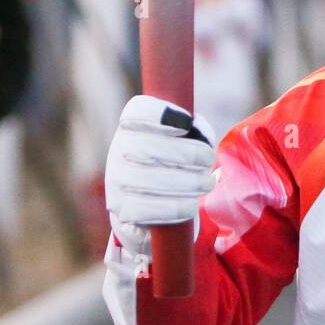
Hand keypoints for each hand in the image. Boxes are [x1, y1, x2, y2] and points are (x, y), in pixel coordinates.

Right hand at [105, 94, 216, 261]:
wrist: (154, 197)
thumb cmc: (178, 157)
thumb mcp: (189, 136)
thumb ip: (197, 130)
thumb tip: (200, 137)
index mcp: (133, 125)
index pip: (137, 113)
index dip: (158, 116)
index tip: (185, 123)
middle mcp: (119, 151)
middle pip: (144, 149)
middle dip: (184, 154)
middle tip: (208, 160)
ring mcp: (116, 182)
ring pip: (145, 182)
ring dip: (184, 184)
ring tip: (206, 183)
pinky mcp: (121, 211)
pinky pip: (141, 212)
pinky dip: (169, 210)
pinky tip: (189, 206)